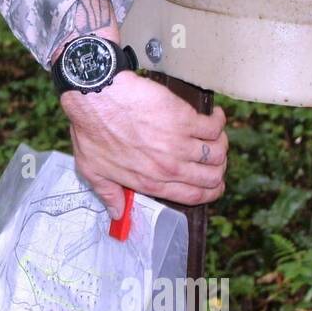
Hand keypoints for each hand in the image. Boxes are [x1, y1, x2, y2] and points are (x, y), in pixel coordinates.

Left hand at [62, 70, 227, 214]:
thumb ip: (109, 194)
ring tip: (212, 134)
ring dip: (219, 143)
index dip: (210, 192)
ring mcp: (179, 144)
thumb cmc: (92, 129)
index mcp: (150, 181)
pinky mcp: (184, 120)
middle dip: (218, 168)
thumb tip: (117, 212)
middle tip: (212, 155)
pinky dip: (218, 121)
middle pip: (212, 177)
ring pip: (217, 153)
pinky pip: (215, 126)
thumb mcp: (93, 170)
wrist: (97, 98)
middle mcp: (169, 168)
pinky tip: (213, 116)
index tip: (215, 184)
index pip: (193, 196)